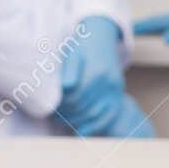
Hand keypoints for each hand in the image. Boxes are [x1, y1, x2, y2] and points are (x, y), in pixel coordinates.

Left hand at [56, 16, 153, 136]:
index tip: (50, 109)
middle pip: (83, 108)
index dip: (60, 106)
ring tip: (64, 122)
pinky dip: (95, 126)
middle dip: (67, 115)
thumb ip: (68, 73)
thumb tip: (65, 90)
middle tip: (54, 118)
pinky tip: (82, 131)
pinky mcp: (118, 93)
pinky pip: (108, 115)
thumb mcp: (72, 53)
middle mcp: (107, 83)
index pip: (74, 98)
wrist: (102, 36)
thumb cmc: (81, 45)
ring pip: (94, 114)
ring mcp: (115, 89)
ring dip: (78, 121)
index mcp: (94, 72)